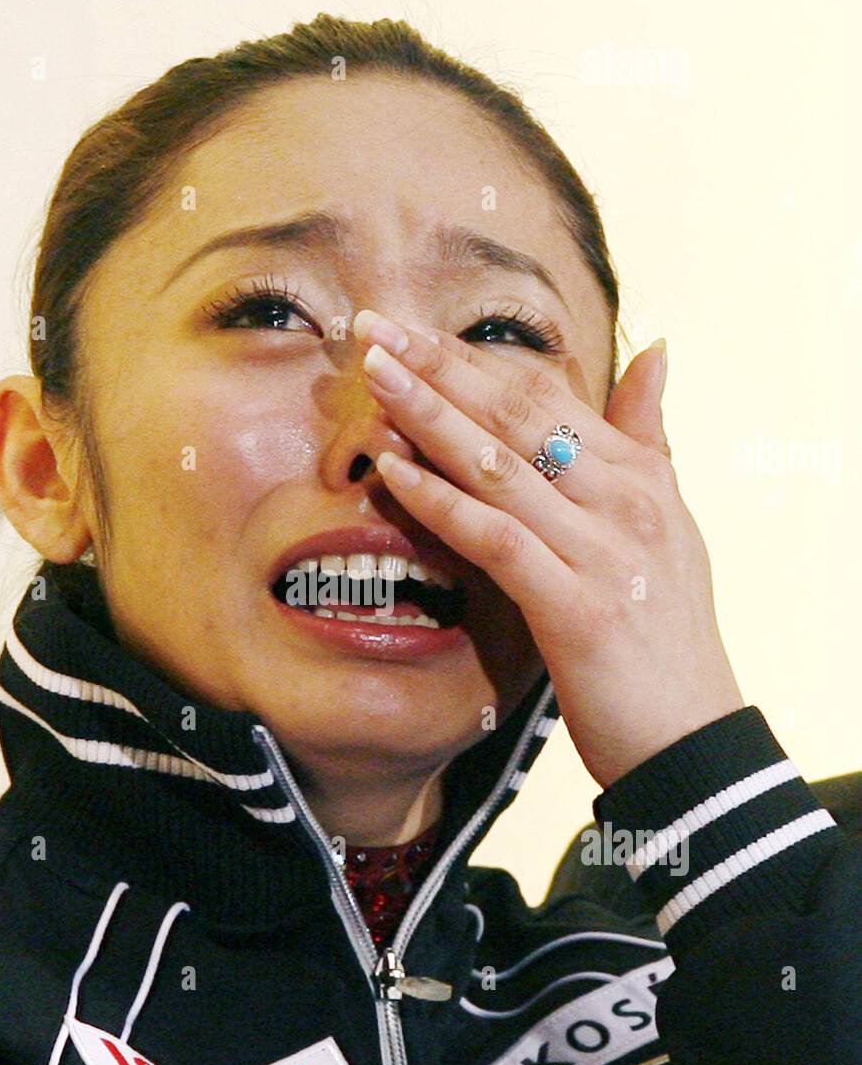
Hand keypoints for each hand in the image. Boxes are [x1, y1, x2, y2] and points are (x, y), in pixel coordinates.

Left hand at [351, 308, 744, 789]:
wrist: (692, 737)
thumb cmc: (666, 634)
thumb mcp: (668, 522)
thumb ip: (647, 437)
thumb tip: (657, 349)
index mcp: (641, 476)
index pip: (546, 394)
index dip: (472, 357)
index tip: (410, 330)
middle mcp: (625, 501)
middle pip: (518, 414)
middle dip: (440, 367)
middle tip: (372, 327)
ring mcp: (602, 552)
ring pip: (501, 465)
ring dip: (430, 416)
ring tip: (373, 377)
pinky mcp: (577, 608)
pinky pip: (496, 539)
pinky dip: (442, 501)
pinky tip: (393, 471)